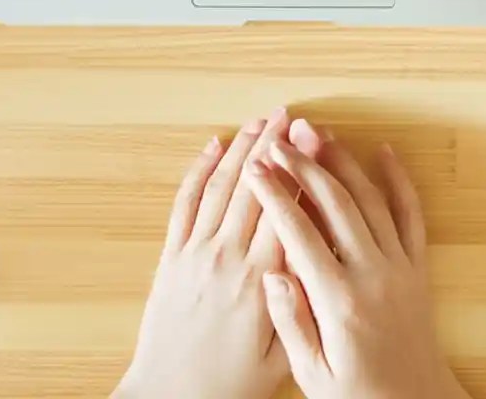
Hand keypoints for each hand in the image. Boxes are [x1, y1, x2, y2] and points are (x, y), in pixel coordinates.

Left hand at [114, 109, 296, 398]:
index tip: (314, 141)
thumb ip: (298, 308)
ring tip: (261, 119)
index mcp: (259, 282)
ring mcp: (194, 253)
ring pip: (221, 187)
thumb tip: (316, 263)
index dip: (301, 172)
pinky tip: (212, 147)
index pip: (286, 213)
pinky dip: (198, 171)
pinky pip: (185, 203)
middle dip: (274, 147)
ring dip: (241, 149)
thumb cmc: (229, 385)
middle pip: (255, 189)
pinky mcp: (171, 257)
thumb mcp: (279, 359)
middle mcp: (225, 258)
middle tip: (292, 115)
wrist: (169, 397)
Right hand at [248, 121, 470, 398]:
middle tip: (279, 138)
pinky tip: (385, 153)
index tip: (255, 169)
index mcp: (339, 302)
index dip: (275, 196)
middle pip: (335, 204)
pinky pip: (411, 215)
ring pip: (370, 200)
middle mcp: (373, 276)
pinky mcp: (417, 268)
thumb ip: (290, 321)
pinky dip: (399, 181)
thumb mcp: (312, 373)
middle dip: (304, 165)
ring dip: (342, 163)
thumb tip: (270, 272)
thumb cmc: (358, 396)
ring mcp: (399, 267)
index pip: (300, 234)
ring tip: (317, 133)